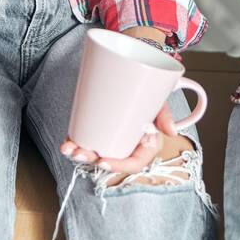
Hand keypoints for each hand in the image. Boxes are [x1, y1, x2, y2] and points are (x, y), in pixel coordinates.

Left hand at [60, 101, 178, 173]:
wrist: (139, 74)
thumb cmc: (152, 92)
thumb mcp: (160, 102)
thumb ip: (166, 116)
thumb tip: (172, 132)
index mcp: (146, 145)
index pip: (133, 163)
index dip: (118, 166)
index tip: (102, 161)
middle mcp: (128, 145)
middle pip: (110, 159)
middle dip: (91, 159)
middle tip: (78, 153)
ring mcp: (114, 137)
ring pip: (96, 152)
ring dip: (80, 153)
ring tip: (68, 148)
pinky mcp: (101, 129)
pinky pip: (88, 140)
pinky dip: (76, 143)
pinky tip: (67, 143)